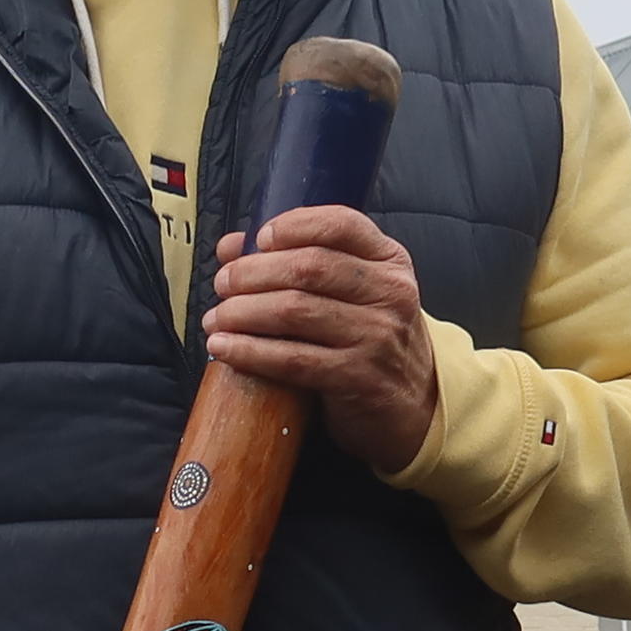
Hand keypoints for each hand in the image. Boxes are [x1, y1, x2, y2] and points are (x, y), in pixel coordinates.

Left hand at [206, 207, 436, 476]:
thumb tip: (232, 248)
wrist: (414, 406)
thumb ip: (302, 262)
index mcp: (390, 261)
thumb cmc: (372, 342)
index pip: (341, 224)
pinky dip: (250, 350)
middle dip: (253, 272)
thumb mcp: (354, 295)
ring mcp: (377, 336)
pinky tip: (224, 347)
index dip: (294, 225)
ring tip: (217, 318)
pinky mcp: (357, 377)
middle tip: (223, 284)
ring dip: (243, 312)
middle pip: (308, 266)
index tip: (259, 238)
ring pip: (294, 310)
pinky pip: (292, 358)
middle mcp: (389, 293)